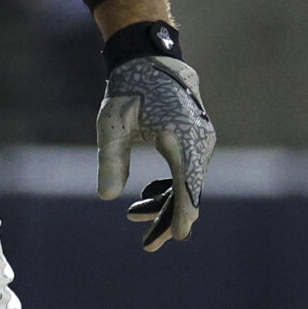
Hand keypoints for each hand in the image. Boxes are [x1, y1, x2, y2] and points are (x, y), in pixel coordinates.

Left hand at [96, 54, 213, 250]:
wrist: (151, 62)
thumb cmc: (130, 90)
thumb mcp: (112, 125)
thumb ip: (110, 160)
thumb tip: (106, 197)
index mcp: (180, 138)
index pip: (186, 184)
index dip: (182, 213)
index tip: (178, 236)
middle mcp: (198, 142)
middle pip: (188, 190)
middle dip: (168, 218)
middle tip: (148, 247)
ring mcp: (201, 142)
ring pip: (187, 182)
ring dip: (165, 203)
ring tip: (135, 217)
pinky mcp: (195, 141)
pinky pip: (186, 171)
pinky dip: (169, 186)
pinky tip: (146, 196)